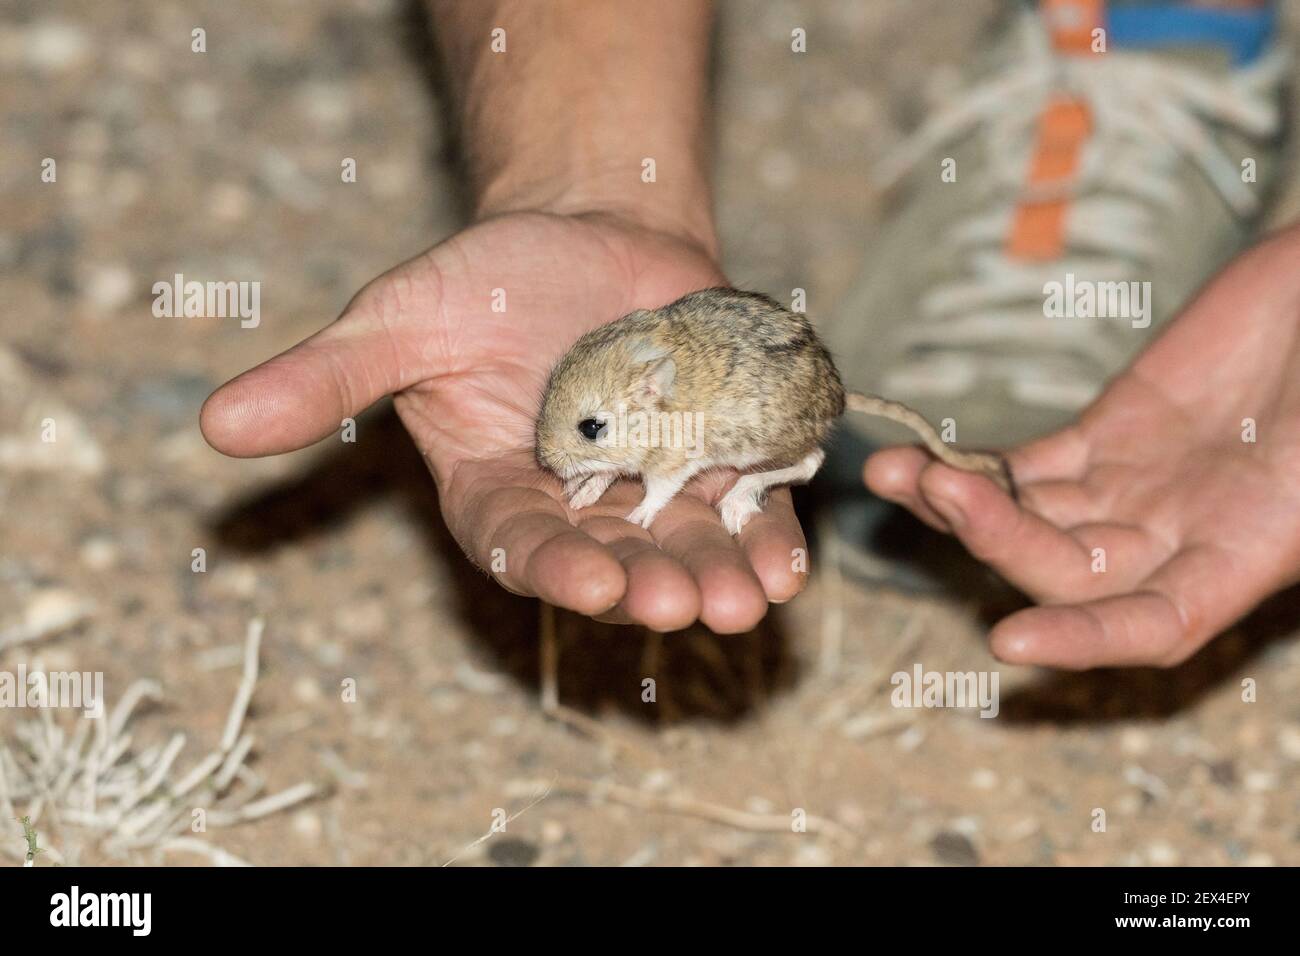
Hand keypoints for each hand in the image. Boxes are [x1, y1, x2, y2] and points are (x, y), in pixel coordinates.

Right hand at [201, 211, 810, 632]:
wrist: (589, 232)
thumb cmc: (484, 279)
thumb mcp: (398, 320)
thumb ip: (328, 379)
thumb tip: (214, 424)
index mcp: (495, 490)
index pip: (518, 544)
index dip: (553, 564)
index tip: (590, 578)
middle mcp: (576, 505)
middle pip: (613, 560)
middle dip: (648, 583)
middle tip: (682, 603)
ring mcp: (654, 486)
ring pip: (686, 546)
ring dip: (717, 576)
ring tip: (747, 598)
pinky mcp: (720, 457)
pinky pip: (748, 509)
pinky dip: (768, 536)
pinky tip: (788, 562)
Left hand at [866, 227, 1299, 668]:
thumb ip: (1290, 488)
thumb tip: (1269, 513)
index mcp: (1248, 553)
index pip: (1154, 627)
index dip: (1085, 641)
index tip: (1011, 642)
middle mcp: (1180, 537)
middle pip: (1065, 569)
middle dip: (995, 539)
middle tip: (936, 489)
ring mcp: (1136, 486)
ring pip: (1032, 517)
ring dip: (961, 504)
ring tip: (895, 473)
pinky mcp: (1107, 434)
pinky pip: (1028, 466)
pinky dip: (975, 466)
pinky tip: (920, 459)